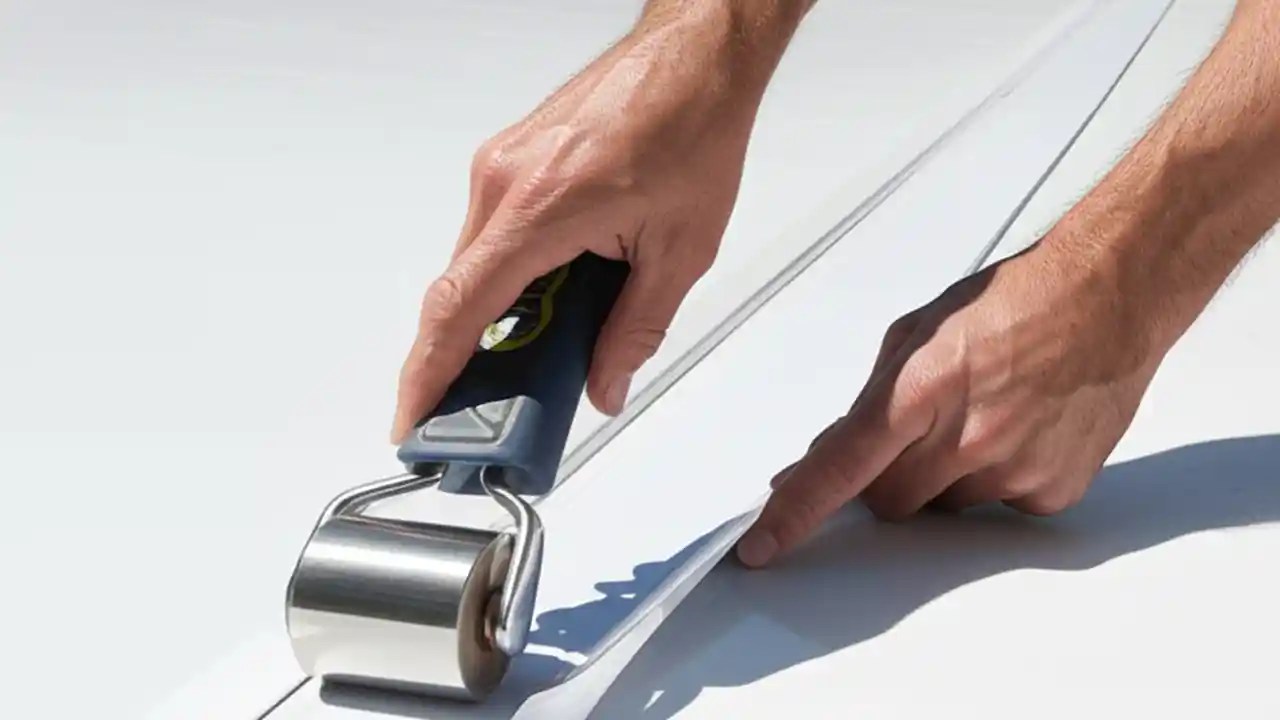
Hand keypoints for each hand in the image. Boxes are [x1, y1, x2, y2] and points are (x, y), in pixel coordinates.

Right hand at [390, 8, 793, 442]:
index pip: (461, 309)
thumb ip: (635, 330)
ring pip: (478, 265)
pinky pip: (492, 234)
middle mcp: (502, 181)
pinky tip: (553, 294)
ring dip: (500, 313)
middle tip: (495, 405)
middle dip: (469, 359)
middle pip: (461, 295)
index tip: (413, 416)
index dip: (428, 374)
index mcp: (539, 207)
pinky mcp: (509, 159)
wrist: (695, 53)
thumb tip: (606, 384)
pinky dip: (511, 275)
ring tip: (547, 346)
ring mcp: (499, 166)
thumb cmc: (691, 126)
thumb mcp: (677, 251)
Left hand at [736, 231, 1174, 567]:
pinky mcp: (1053, 489)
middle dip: (887, 476)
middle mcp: (967, 438)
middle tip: (920, 430)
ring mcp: (1014, 468)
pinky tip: (1024, 428)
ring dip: (949, 474)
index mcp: (920, 391)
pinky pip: (1000, 505)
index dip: (794, 513)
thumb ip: (871, 402)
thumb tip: (829, 454)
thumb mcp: (918, 335)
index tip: (761, 546)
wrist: (1109, 296)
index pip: (838, 469)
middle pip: (888, 501)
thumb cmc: (1014, 302)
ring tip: (988, 413)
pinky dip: (1000, 477)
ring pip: (946, 506)